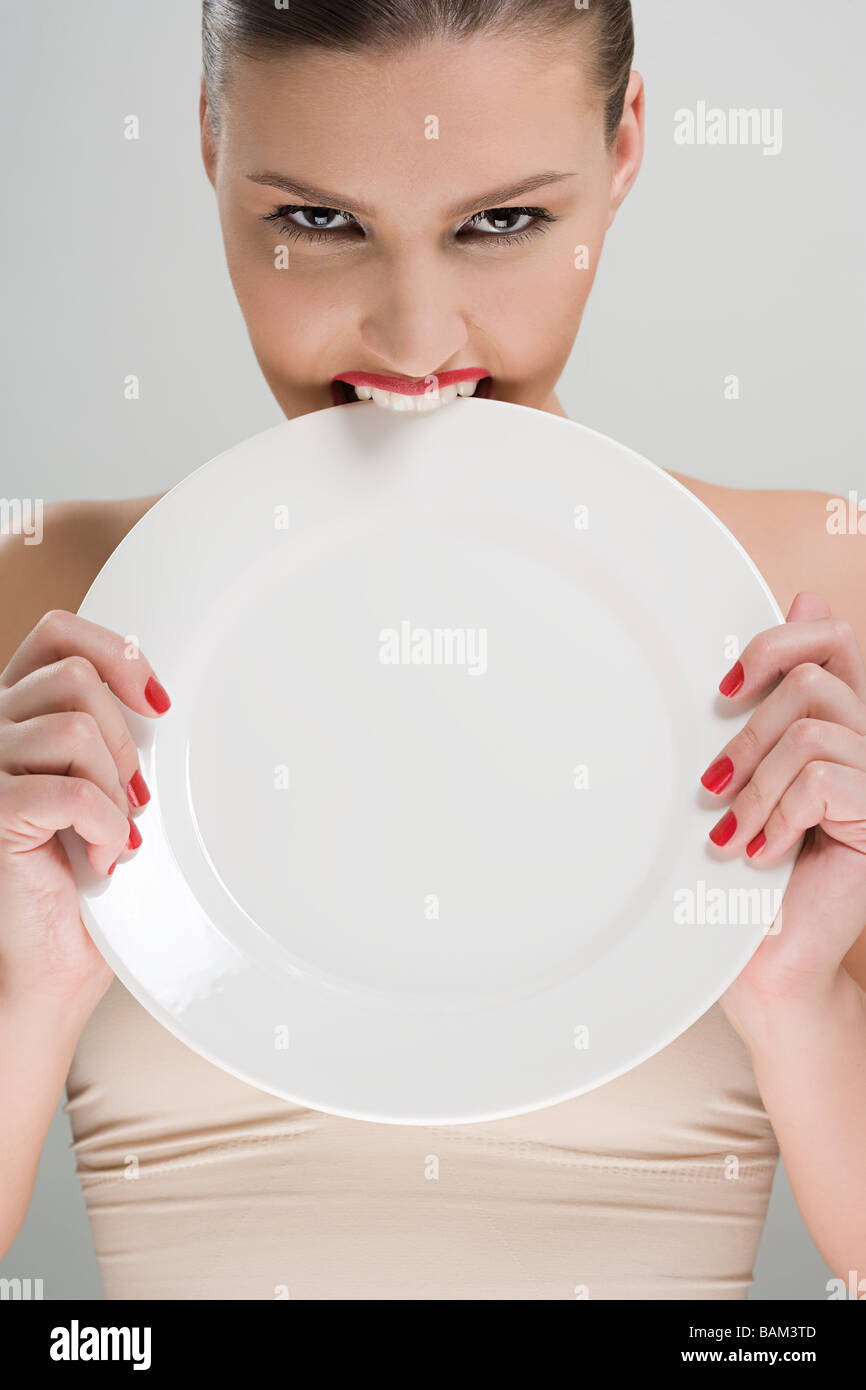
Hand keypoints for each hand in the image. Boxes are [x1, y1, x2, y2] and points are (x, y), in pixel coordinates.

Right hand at [0, 610, 169, 1009]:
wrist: (48, 967)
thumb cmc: (80, 885)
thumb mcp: (105, 785)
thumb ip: (109, 734)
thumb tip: (154, 699)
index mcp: (15, 714)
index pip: (57, 634)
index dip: (115, 652)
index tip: (156, 703)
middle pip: (75, 676)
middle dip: (123, 740)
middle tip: (132, 800)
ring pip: (75, 727)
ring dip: (114, 789)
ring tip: (112, 836)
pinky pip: (73, 790)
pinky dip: (105, 827)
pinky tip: (102, 858)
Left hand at [697, 593, 865, 1039]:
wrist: (761, 960)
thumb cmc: (737, 870)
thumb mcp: (739, 775)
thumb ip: (762, 703)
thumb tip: (799, 599)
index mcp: (834, 723)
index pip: (831, 640)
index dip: (778, 645)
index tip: (724, 691)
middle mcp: (865, 744)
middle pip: (816, 680)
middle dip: (749, 733)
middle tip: (713, 788)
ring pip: (814, 733)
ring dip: (756, 785)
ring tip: (730, 834)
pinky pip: (823, 782)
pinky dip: (777, 817)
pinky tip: (758, 854)